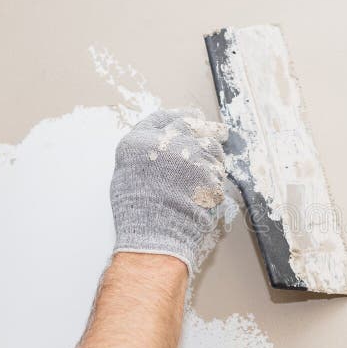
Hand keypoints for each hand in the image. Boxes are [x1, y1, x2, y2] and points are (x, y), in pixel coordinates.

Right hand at [110, 110, 229, 273]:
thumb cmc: (136, 211)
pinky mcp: (213, 171)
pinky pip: (219, 167)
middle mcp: (167, 141)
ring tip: (216, 154)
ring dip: (214, 148)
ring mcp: (193, 154)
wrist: (156, 231)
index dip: (177, 116)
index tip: (188, 116)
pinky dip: (218, 171)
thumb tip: (160, 151)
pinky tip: (214, 179)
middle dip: (203, 125)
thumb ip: (145, 156)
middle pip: (190, 124)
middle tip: (214, 128)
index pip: (161, 118)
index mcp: (140, 140)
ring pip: (210, 143)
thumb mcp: (127, 174)